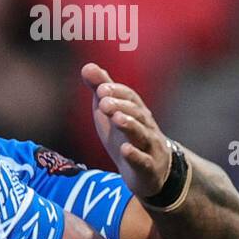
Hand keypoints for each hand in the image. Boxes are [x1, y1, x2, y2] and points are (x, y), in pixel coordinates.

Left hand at [81, 63, 171, 196]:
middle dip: (121, 106)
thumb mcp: (111, 112)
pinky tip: (125, 150)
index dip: (117, 92)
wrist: (150, 171)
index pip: (130, 98)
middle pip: (137, 114)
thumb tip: (87, 66)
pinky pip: (143, 161)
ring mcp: (149, 147)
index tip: (101, 88)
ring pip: (142, 135)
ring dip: (130, 125)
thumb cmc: (127, 136)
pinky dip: (135, 155)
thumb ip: (101, 90)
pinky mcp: (148, 168)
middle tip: (103, 101)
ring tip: (117, 118)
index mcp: (136, 112)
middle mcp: (146, 127)